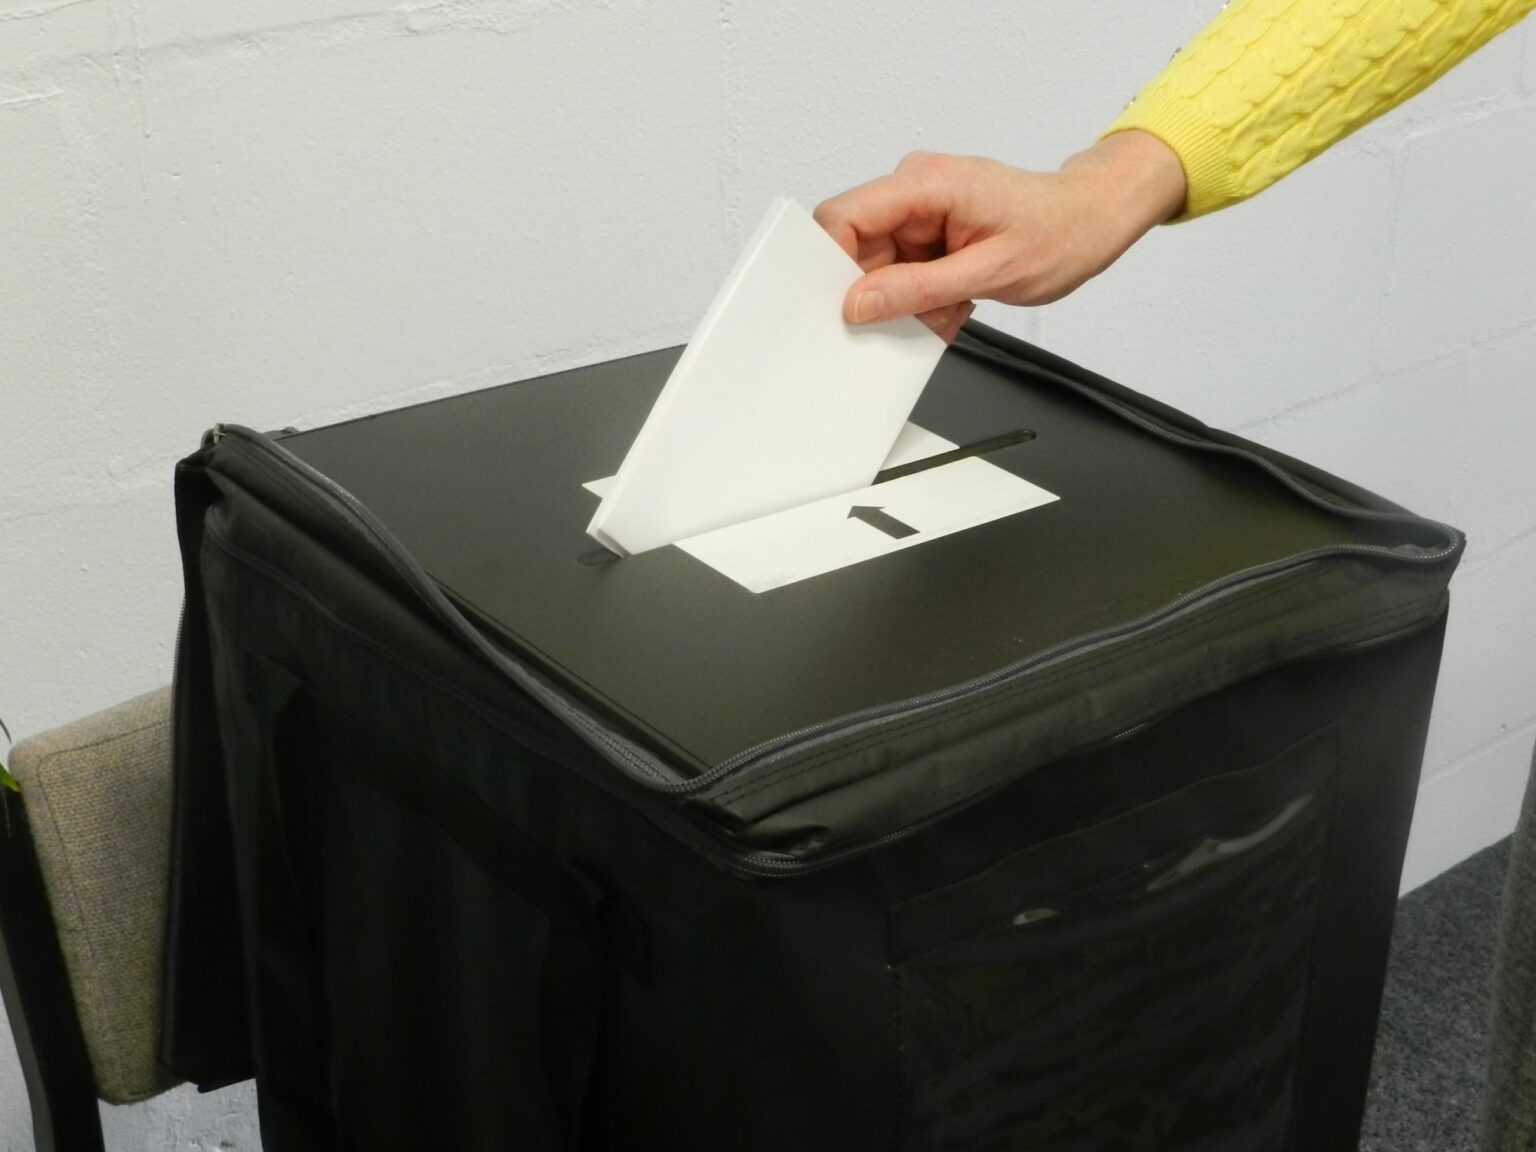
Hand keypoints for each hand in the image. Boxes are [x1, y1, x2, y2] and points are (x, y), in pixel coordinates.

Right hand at [813, 131, 1186, 340]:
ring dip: (908, 300)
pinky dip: (923, 298)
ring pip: (879, 268)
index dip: (831, 264)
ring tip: (951, 309)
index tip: (843, 306)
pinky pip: (902, 271)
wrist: (1093, 219)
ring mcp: (921, 210)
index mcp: (926, 183)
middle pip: (856, 247)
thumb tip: (859, 302)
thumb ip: (917, 290)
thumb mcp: (989, 273)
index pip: (843, 216)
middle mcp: (916, 189)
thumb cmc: (1060, 232)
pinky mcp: (928, 230)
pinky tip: (954, 304)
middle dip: (881, 293)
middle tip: (917, 316)